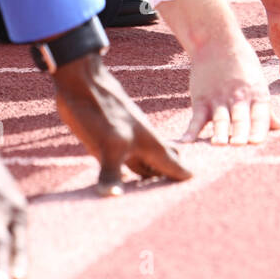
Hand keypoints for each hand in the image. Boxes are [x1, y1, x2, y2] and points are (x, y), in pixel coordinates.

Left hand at [52, 52, 192, 194]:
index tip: (196, 189)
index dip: (184, 177)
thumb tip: (112, 197)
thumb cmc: (99, 111)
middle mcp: (142, 141)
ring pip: (147, 159)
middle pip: (164, 161)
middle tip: (179, 192)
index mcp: (149, 144)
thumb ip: (111, 173)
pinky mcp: (112, 135)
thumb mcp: (105, 145)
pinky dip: (135, 167)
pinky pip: (130, 155)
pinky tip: (127, 174)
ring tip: (157, 186)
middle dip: (172, 174)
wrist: (83, 81)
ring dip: (152, 172)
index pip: (174, 165)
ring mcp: (128, 137)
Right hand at [157, 0, 279, 144]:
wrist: (216, 41)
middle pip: (240, 119)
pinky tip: (185, 142)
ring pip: (220, 119)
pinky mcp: (201, 100)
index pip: (259, 115)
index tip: (257, 143)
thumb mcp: (259, 84)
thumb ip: (267, 111)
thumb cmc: (242, 65)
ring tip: (218, 144)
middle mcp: (238, 98)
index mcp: (256, 95)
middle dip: (239, 133)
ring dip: (219, 132)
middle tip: (238, 145)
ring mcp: (218, 99)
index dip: (258, 129)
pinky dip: (190, 132)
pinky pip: (196, 119)